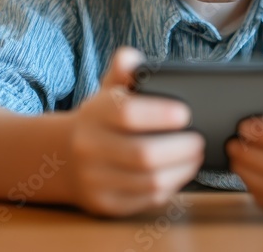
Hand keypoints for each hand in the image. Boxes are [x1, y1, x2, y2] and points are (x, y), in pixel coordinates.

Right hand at [69, 47, 203, 216]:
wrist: (63, 157)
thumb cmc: (101, 119)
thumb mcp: (108, 89)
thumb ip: (124, 69)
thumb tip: (130, 58)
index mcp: (94, 114)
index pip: (127, 114)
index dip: (161, 114)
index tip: (186, 113)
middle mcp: (90, 148)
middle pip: (143, 154)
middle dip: (181, 148)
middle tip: (199, 139)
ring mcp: (96, 180)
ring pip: (150, 181)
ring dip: (182, 169)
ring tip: (195, 155)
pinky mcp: (106, 204)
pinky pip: (147, 200)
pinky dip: (172, 186)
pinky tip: (180, 171)